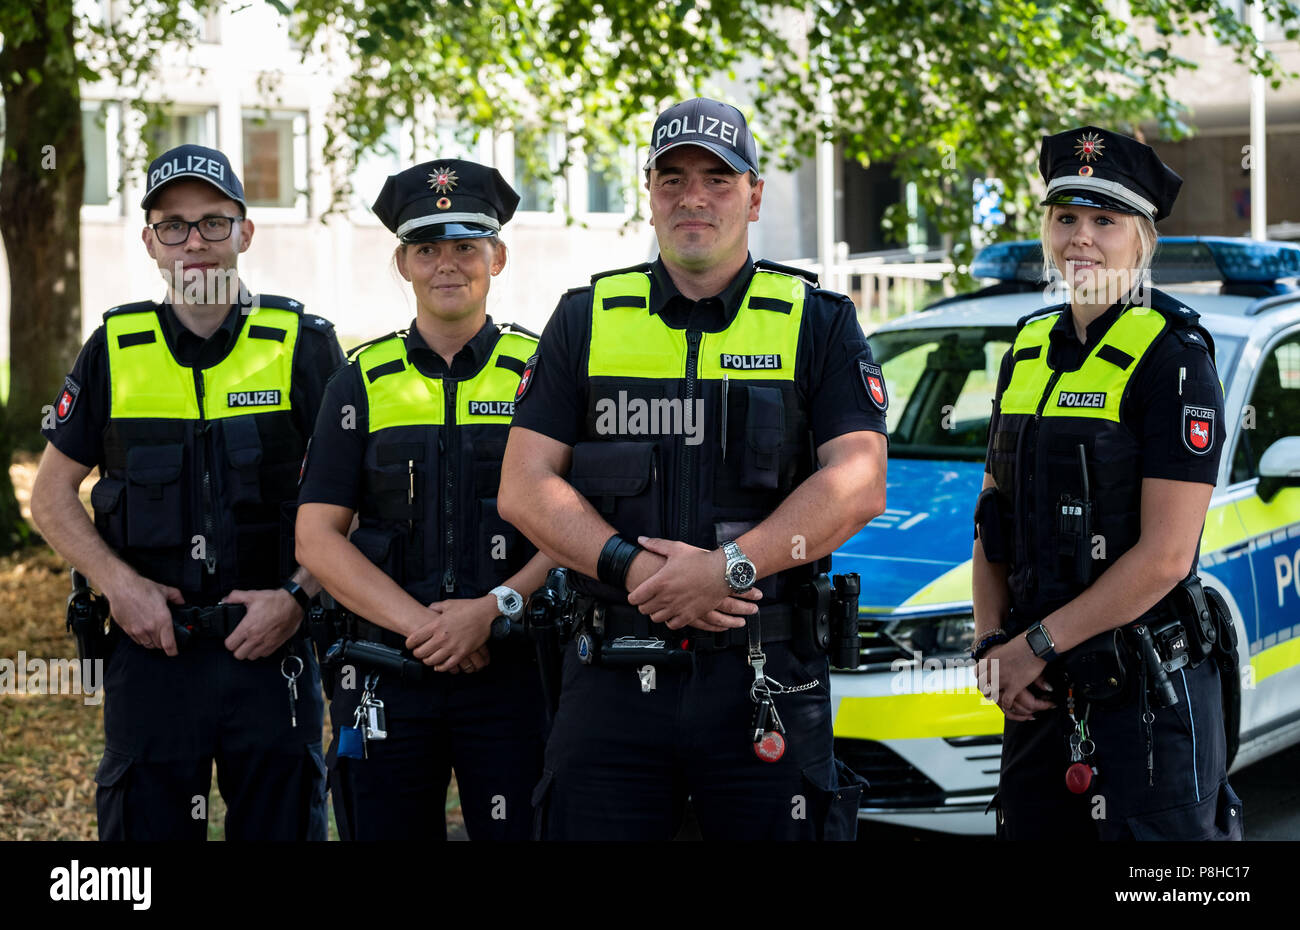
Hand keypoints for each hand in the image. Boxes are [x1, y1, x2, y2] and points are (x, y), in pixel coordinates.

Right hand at [105, 572, 184, 655]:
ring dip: (152, 642)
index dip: (173, 651)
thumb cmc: (141, 588)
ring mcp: (138, 630)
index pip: (169, 644)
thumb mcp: (164, 590)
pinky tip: (143, 630)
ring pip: (148, 645)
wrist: (121, 587)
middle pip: (159, 646)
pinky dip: (142, 639)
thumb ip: (176, 597)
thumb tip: (182, 602)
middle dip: (163, 643)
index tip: (175, 651)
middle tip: (165, 637)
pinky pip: (137, 641)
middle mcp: (150, 628)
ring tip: (154, 634)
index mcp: (162, 620)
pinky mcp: (128, 630)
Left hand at [223, 588, 304, 659]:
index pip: (230, 645)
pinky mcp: (276, 644)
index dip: (228, 641)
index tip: (231, 638)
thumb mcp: (252, 595)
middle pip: (238, 655)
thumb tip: (226, 599)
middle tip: (240, 642)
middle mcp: (256, 638)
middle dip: (237, 649)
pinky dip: (261, 651)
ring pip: (251, 657)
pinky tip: (261, 643)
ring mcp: (266, 643)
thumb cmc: (275, 601)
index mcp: (248, 627)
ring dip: (249, 651)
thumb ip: (235, 597)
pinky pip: (264, 655)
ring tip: (250, 643)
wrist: (293, 604)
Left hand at [406, 596, 496, 671]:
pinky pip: (447, 665)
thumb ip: (435, 607)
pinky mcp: (462, 653)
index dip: (409, 643)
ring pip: (432, 661)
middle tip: (418, 653)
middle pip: (421, 652)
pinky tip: (439, 666)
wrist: (486, 613)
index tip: (409, 645)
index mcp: (436, 624)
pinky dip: (441, 667)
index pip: (414, 638)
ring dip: (427, 661)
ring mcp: (452, 646)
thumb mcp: (449, 604)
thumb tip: (429, 609)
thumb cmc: (469, 608)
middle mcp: (442, 637)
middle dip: (417, 654)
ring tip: (428, 659)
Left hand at [627, 537, 761, 631]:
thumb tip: (641, 539)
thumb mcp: (676, 548)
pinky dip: (670, 620)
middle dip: (644, 604)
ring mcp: (678, 608)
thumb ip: (656, 544)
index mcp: (660, 582)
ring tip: (660, 605)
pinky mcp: (689, 615)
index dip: (633, 596)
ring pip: (656, 618)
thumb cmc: (701, 560)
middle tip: (648, 599)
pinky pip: (672, 625)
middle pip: (644, 610)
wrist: (722, 572)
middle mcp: (667, 597)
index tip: (636, 594)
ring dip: (656, 612)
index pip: (635, 598)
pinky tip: (673, 612)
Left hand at [977, 635, 1054, 720]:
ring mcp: (1002, 679)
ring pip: (990, 694)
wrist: (1036, 644)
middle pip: (980, 685)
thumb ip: (1000, 657)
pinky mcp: (1014, 686)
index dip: (980, 677)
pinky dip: (1007, 705)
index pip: (977, 672)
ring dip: (994, 697)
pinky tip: (1010, 705)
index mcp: (990, 659)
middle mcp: (993, 670)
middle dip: (984, 689)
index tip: (986, 680)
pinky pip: (1005, 702)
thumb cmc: (1024, 643)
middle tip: (991, 692)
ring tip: (1000, 699)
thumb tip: (1002, 660)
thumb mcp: (1005, 649)